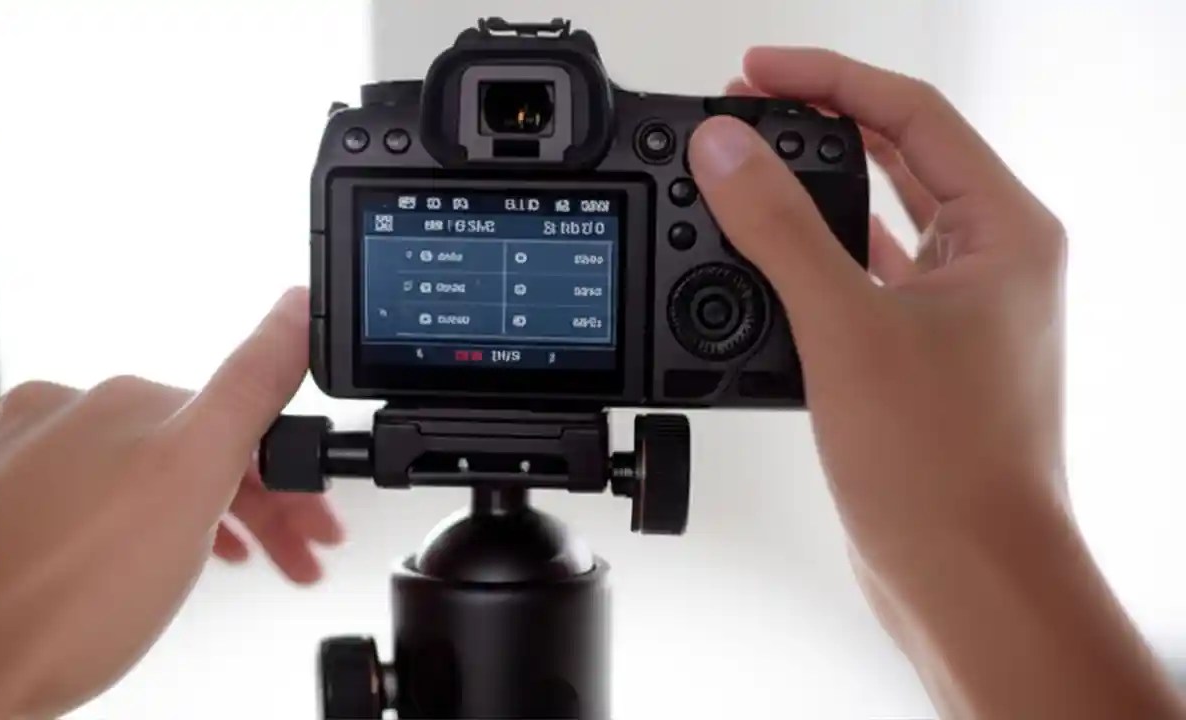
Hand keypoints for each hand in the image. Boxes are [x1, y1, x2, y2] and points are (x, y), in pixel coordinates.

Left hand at [0, 288, 336, 718]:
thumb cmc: (54, 599)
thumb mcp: (189, 479)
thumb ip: (251, 387)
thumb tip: (295, 307)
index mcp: (119, 401)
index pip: (239, 420)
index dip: (291, 481)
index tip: (318, 527)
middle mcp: (67, 421)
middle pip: (196, 452)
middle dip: (259, 507)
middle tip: (296, 558)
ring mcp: (29, 468)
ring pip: (149, 484)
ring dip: (209, 524)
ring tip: (240, 570)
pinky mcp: (3, 515)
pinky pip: (101, 513)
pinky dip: (147, 537)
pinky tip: (153, 569)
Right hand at [690, 48, 1182, 717]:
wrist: (966, 577)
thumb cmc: (946, 468)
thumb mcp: (848, 328)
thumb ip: (779, 229)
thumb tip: (726, 149)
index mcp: (1003, 231)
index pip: (911, 114)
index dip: (828, 80)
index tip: (756, 71)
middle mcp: (989, 264)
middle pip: (899, 157)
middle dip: (817, 128)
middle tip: (744, 110)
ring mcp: (957, 312)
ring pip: (879, 220)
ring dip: (814, 192)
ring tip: (747, 169)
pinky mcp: (920, 356)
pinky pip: (863, 280)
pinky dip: (814, 260)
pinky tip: (770, 260)